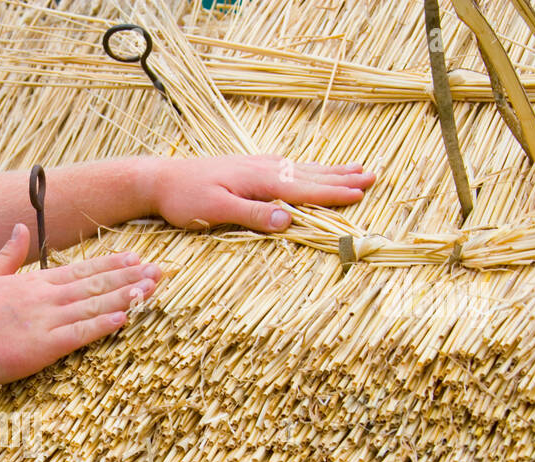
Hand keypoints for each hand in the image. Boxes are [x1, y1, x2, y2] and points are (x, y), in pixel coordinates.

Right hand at [0, 223, 159, 385]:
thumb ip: (8, 253)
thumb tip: (19, 227)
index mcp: (35, 283)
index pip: (80, 270)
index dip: (110, 263)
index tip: (134, 258)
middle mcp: (47, 298)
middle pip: (95, 284)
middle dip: (128, 277)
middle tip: (158, 271)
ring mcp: (48, 320)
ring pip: (94, 305)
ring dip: (125, 296)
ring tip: (151, 289)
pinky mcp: (46, 346)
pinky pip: (81, 333)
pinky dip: (103, 324)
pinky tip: (125, 317)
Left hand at [151, 154, 374, 232]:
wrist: (161, 179)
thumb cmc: (185, 198)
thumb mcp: (217, 212)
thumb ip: (253, 215)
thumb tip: (288, 220)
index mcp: (260, 181)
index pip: (305, 189)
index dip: (334, 193)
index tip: (361, 194)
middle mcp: (263, 169)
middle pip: (311, 175)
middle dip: (342, 177)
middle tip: (373, 176)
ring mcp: (256, 167)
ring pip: (302, 168)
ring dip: (330, 170)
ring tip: (355, 168)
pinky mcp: (247, 169)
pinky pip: (287, 167)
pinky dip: (307, 168)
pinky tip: (310, 169)